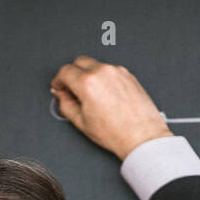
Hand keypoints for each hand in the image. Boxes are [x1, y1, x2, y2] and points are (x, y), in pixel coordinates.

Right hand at [50, 56, 172, 160]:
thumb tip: (61, 94)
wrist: (142, 137)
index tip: (58, 87)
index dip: (58, 80)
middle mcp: (103, 72)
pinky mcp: (128, 74)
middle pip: (79, 62)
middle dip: (72, 74)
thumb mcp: (81, 122)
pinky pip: (109, 70)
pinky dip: (102, 78)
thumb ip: (65, 104)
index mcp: (88, 83)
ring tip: (91, 97)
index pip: (65, 71)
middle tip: (72, 90)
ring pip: (95, 65)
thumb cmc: (116, 133)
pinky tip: (105, 95)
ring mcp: (117, 71)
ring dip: (88, 75)